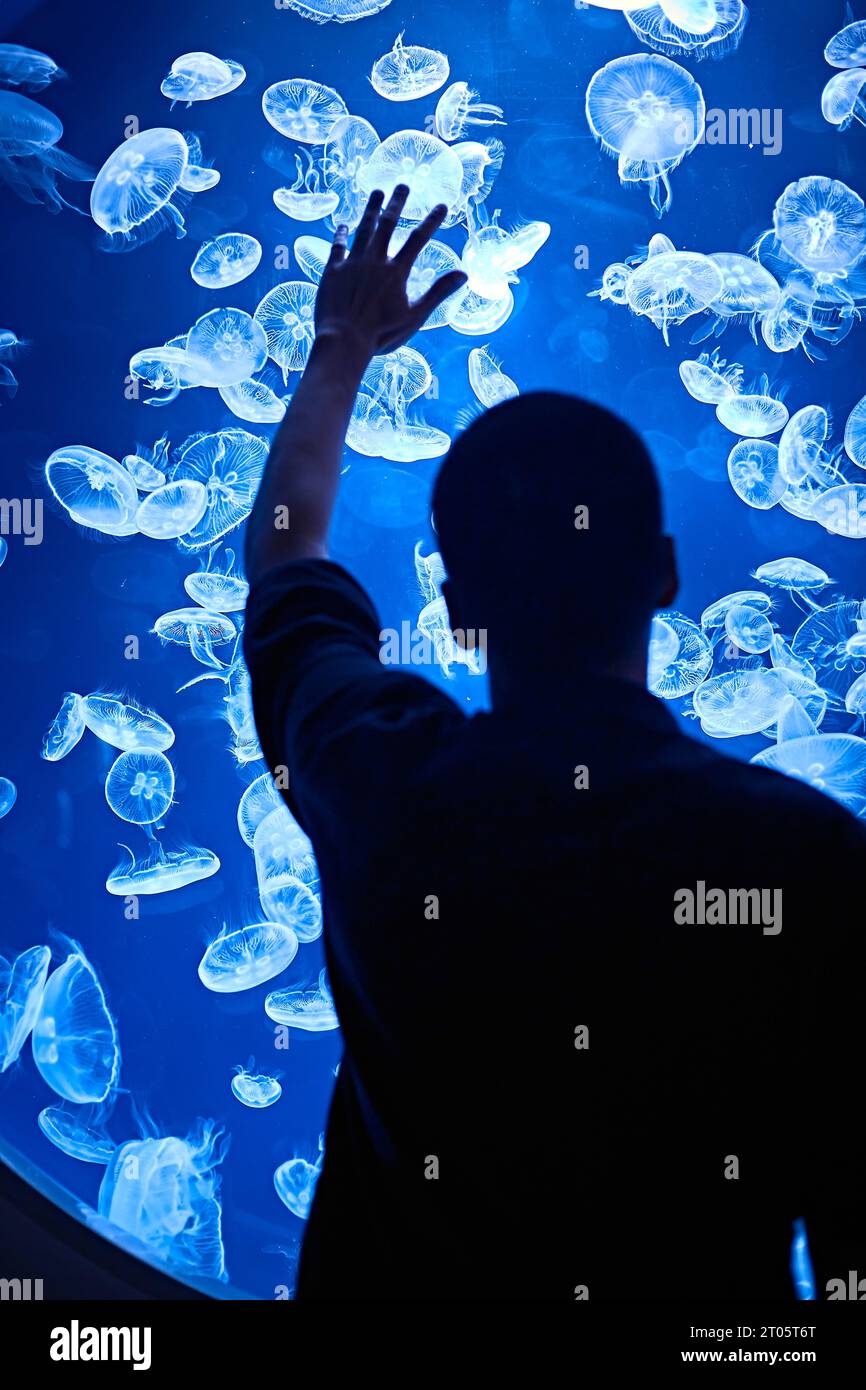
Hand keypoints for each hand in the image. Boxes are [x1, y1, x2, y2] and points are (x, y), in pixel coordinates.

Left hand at [314, 187, 467, 359]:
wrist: (344, 341)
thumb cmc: (381, 334)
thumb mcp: (415, 316)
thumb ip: (438, 292)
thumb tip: (464, 274)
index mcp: (396, 271)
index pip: (418, 239)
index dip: (432, 221)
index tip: (442, 205)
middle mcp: (374, 261)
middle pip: (388, 225)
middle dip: (397, 203)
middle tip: (402, 185)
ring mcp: (352, 264)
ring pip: (363, 229)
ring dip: (370, 210)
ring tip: (376, 192)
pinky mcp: (332, 272)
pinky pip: (337, 247)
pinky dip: (340, 235)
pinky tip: (342, 225)